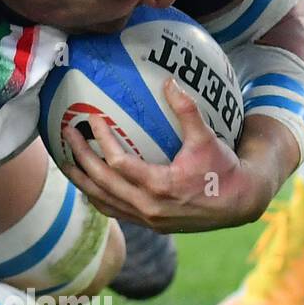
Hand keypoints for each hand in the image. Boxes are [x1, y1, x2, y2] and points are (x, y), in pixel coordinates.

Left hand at [62, 79, 269, 232]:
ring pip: (102, 200)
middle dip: (80, 157)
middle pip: (101, 182)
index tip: (92, 120)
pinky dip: (96, 196)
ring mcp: (146, 219)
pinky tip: (86, 182)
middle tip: (66, 134)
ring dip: (81, 181)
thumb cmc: (223, 168)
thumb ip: (188, 110)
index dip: (102, 140)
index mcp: (160, 186)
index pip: (118, 162)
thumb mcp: (207, 138)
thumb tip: (170, 81)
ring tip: (64, 161)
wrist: (239, 203)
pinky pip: (112, 211)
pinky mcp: (147, 224)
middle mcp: (148, 207)